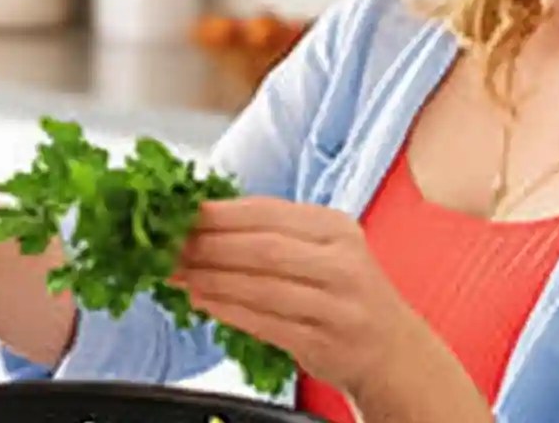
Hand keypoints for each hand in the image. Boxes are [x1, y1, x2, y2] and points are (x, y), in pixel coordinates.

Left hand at [173, 197, 430, 398]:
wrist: (390, 348)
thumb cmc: (344, 293)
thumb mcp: (324, 250)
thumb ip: (275, 235)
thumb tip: (201, 222)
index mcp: (336, 228)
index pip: (268, 212)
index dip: (219, 213)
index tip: (179, 214)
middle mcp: (342, 262)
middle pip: (263, 247)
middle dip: (208, 245)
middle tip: (168, 246)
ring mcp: (336, 304)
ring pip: (261, 286)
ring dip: (211, 279)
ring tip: (179, 273)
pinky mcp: (325, 341)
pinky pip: (266, 322)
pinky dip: (229, 310)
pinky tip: (204, 301)